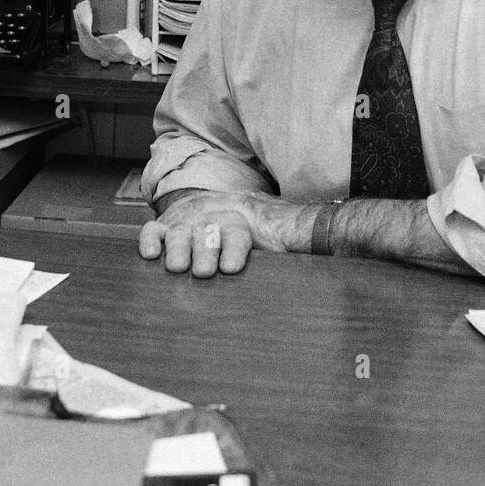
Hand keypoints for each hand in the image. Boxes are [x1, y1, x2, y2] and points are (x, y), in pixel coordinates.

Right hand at [139, 189, 316, 276]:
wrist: (246, 214)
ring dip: (180, 247)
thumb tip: (334, 249)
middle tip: (201, 270)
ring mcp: (189, 222)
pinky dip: (151, 239)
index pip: (239, 234)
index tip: (233, 268)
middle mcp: (215, 219)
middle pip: (208, 232)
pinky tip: (150, 254)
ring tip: (178, 266)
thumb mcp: (286, 240)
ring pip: (182, 232)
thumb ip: (302, 242)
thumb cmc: (267, 239)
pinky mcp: (168, 227)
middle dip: (204, 250)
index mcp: (244, 224)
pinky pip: (155, 230)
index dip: (235, 248)